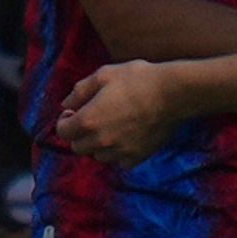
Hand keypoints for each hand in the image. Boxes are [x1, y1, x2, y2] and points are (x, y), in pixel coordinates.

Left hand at [56, 60, 181, 167]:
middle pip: (78, 147)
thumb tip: (66, 104)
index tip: (74, 112)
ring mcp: (120, 151)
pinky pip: (120, 162)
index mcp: (88, 120)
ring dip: (98, 145)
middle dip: (80, 134)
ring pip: (98, 156)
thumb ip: (80, 91)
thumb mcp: (104, 75)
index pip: (62, 132)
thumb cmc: (138, 79)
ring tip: (110, 128)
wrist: (174, 93)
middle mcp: (101, 141)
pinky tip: (125, 138)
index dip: (65, 121)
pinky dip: (118, 153)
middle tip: (92, 119)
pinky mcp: (138, 156)